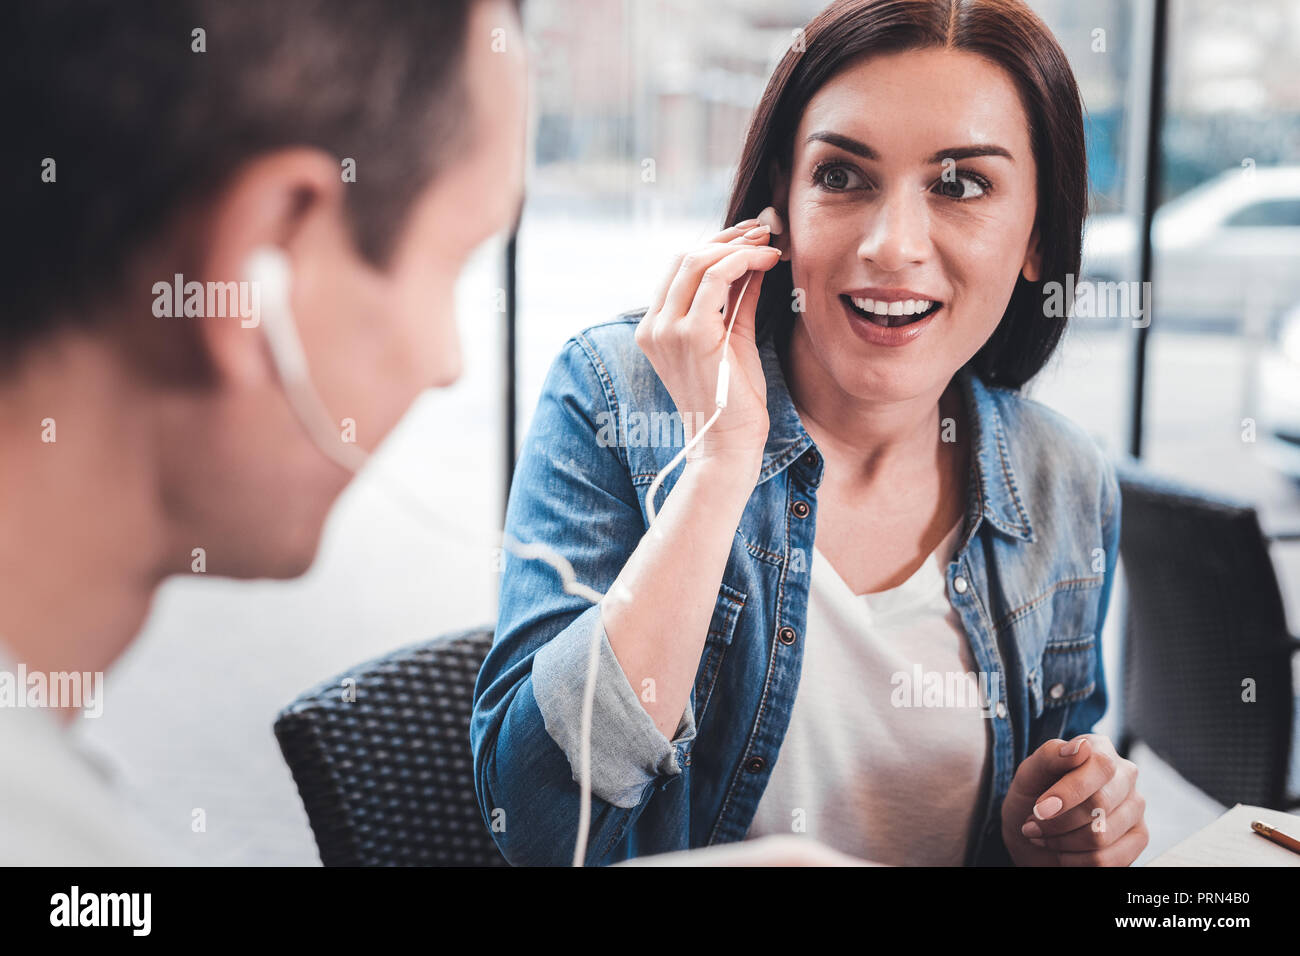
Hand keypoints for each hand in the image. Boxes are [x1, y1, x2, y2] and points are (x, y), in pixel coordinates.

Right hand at [635, 219, 781, 473]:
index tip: (751, 236)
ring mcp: (668, 329)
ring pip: (698, 260)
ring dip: (738, 246)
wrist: (729, 444)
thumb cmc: (733, 398)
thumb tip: (754, 260)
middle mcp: (654, 325)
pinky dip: (743, 261)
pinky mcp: (691, 334)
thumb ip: (738, 299)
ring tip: (770, 245)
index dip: (717, 244)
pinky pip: (715, 278)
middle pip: (686, 256)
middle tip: (764, 232)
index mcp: (655, 327)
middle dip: (728, 238)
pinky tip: (768, 261)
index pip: (680, 268)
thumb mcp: (733, 337)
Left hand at [1001, 733, 1147, 865]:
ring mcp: (1136, 806)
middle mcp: (1125, 774)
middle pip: (1100, 804)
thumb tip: (1080, 747)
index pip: (1100, 766)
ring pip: (1101, 835)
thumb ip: (1050, 756)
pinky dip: (1075, 861)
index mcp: (1100, 749)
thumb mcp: (1029, 774)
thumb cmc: (1032, 796)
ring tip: (1043, 836)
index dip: (1069, 791)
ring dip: (1061, 842)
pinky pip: (1108, 859)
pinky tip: (1061, 852)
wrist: (1032, 833)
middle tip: (1032, 826)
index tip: (1040, 810)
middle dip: (1057, 822)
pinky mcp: (1139, 838)